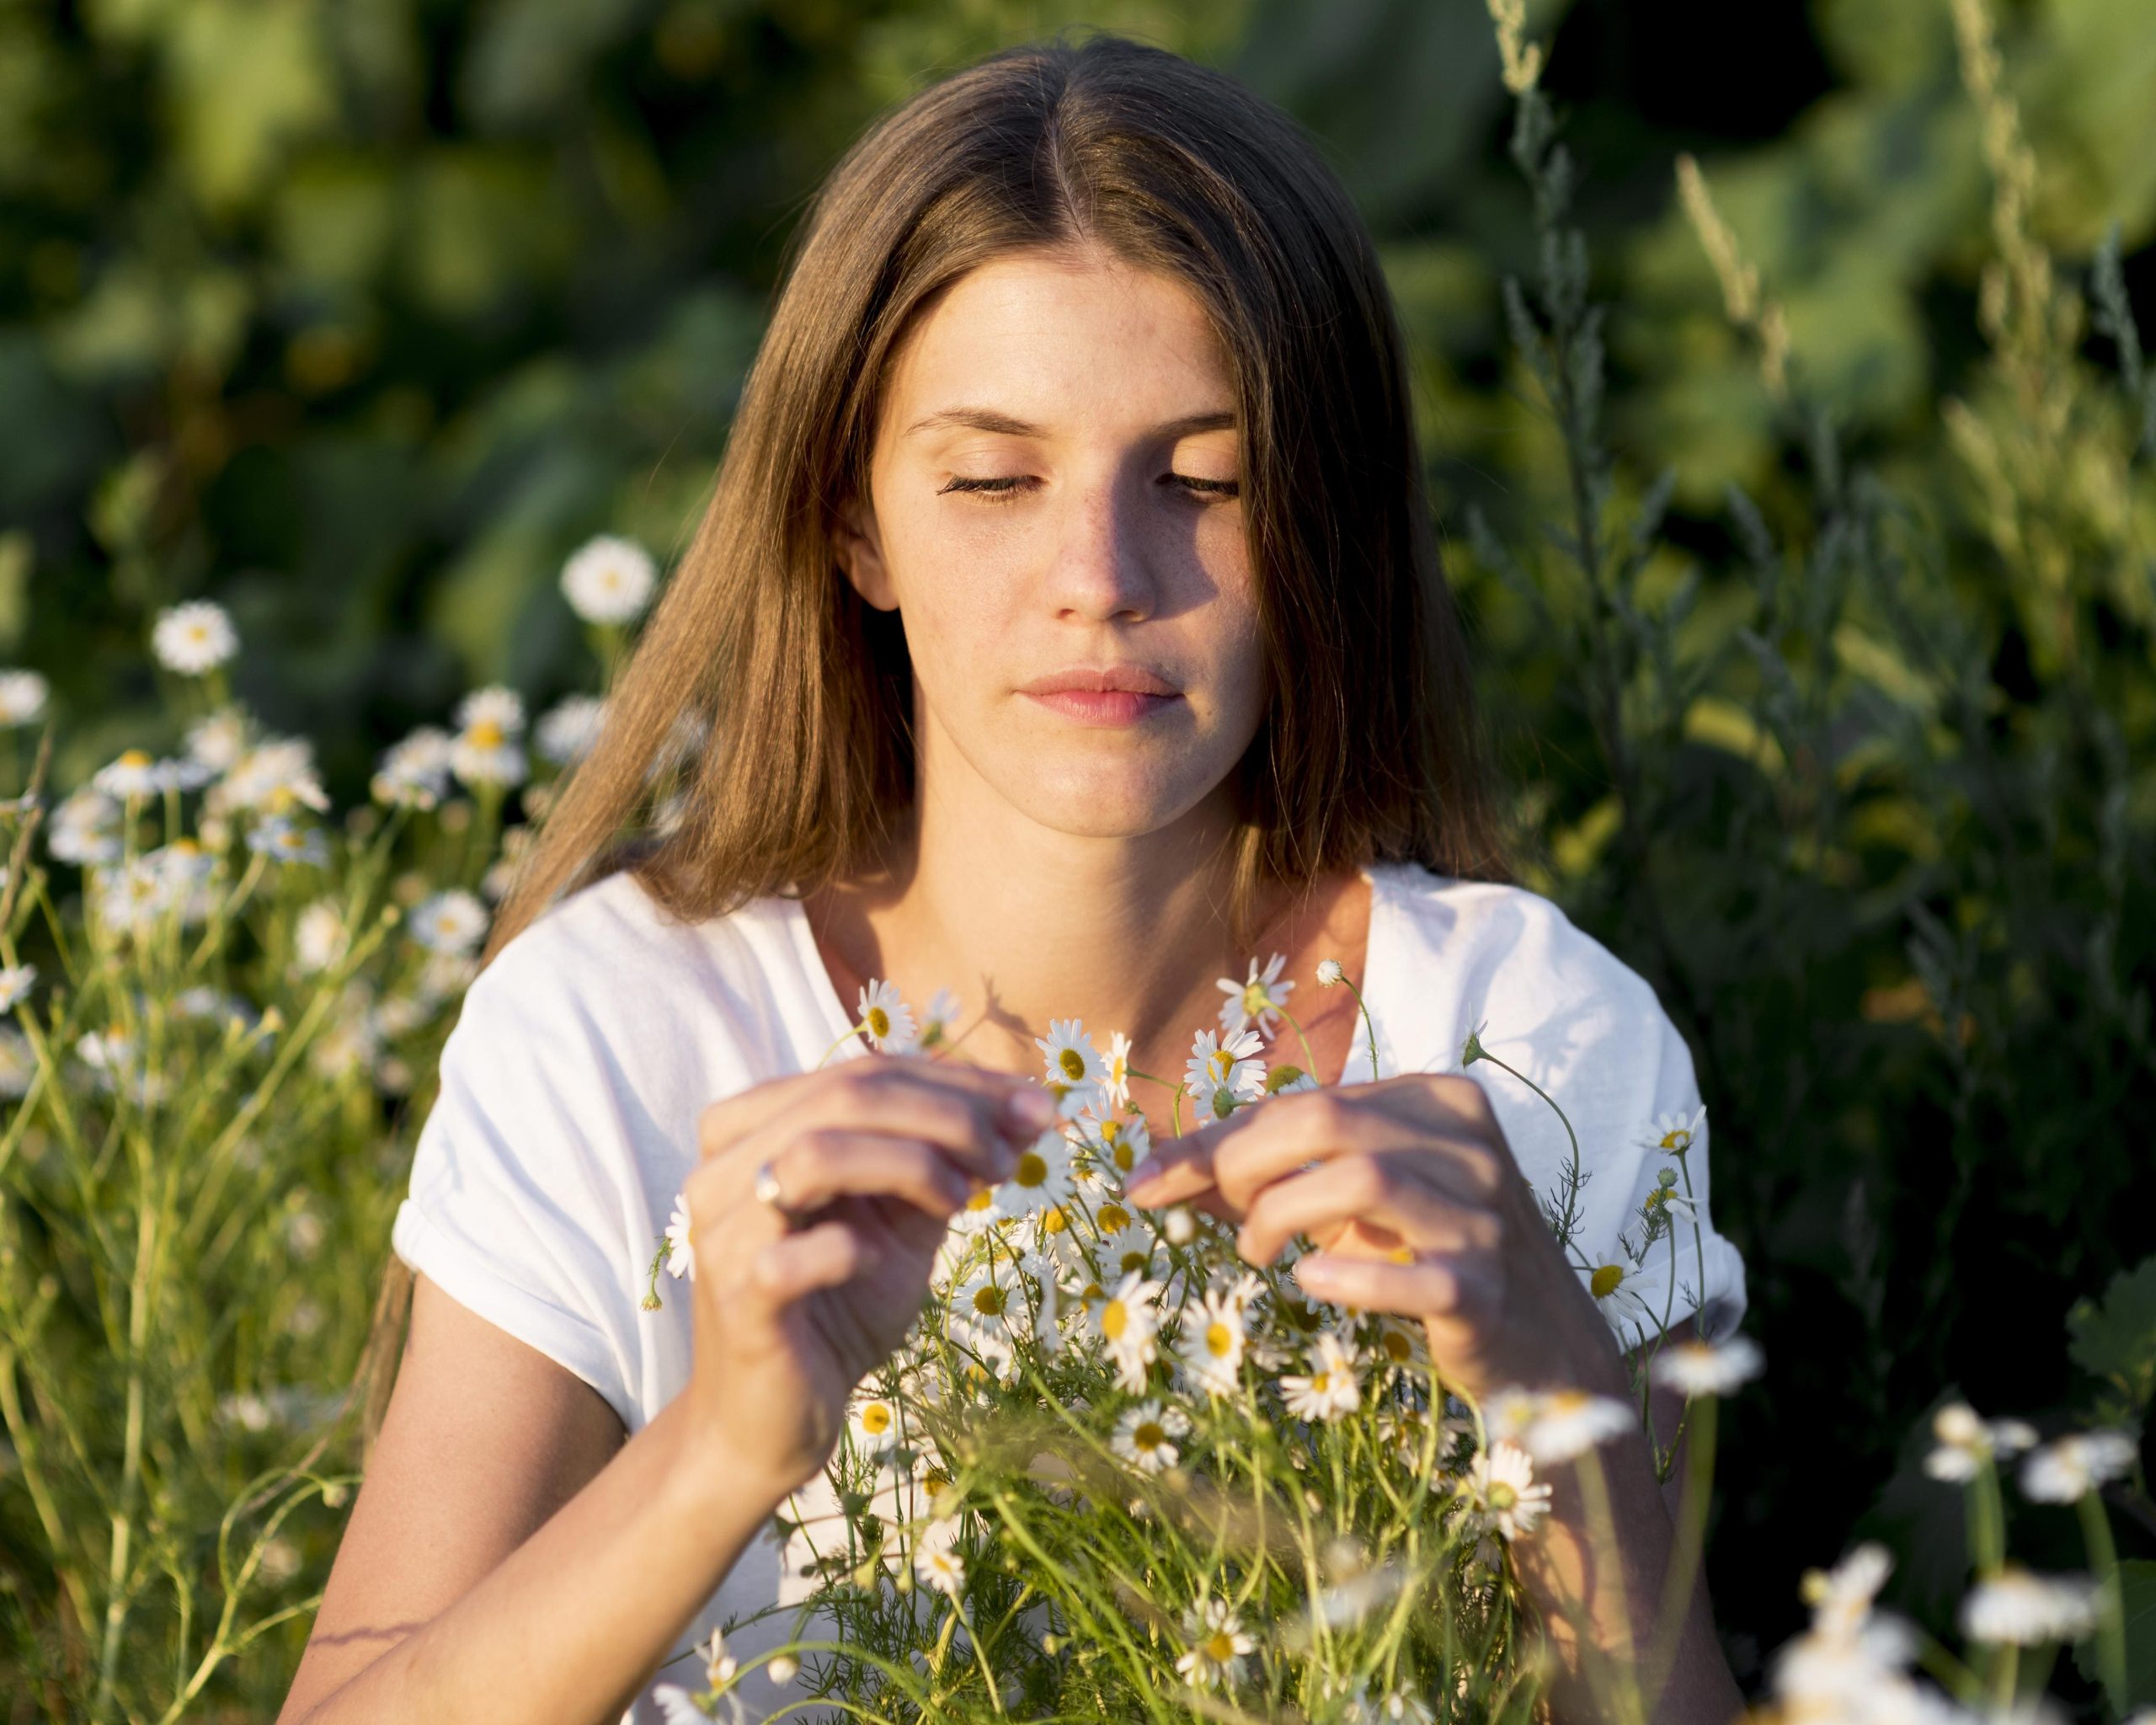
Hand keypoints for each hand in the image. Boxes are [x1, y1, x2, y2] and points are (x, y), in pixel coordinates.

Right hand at [678, 1057, 1057, 1496]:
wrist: (773, 1424)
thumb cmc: (838, 1311)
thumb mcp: (901, 1222)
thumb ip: (945, 1162)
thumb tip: (1029, 1108)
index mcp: (759, 1131)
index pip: (865, 1071)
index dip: (959, 1081)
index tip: (1036, 1107)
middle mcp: (727, 1169)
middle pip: (845, 1094)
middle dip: (949, 1113)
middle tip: (1013, 1153)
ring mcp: (724, 1233)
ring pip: (815, 1152)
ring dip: (911, 1162)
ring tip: (964, 1199)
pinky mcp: (738, 1301)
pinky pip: (796, 1254)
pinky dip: (854, 1247)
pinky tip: (878, 1261)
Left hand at [1125, 1074, 1622, 1400]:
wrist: (1540, 1346)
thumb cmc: (1427, 1256)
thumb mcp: (1358, 1201)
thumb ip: (1274, 1172)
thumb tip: (1157, 1171)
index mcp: (1440, 1101)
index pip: (1306, 1103)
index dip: (1214, 1141)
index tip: (1143, 1182)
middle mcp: (1471, 1145)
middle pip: (1326, 1123)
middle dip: (1245, 1167)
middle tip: (1226, 1221)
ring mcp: (1486, 1218)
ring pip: (1363, 1181)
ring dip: (1283, 1218)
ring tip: (1261, 1254)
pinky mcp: (1487, 1291)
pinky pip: (1411, 1275)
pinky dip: (1350, 1276)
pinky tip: (1314, 1281)